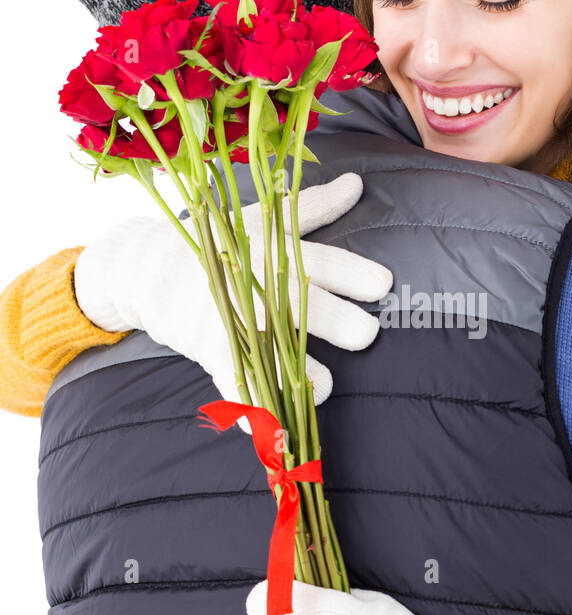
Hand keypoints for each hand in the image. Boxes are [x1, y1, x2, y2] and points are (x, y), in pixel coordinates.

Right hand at [73, 173, 391, 405]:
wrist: (144, 267)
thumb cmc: (219, 243)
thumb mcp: (263, 221)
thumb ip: (314, 208)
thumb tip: (358, 183)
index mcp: (273, 253)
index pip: (320, 261)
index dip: (353, 274)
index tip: (383, 285)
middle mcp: (255, 287)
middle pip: (301, 307)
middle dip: (337, 322)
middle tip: (366, 334)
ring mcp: (230, 322)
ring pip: (269, 352)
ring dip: (299, 374)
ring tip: (326, 387)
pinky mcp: (210, 352)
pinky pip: (233, 387)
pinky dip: (251, 412)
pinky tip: (272, 431)